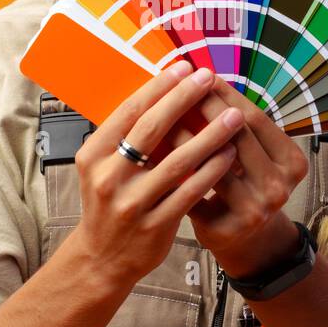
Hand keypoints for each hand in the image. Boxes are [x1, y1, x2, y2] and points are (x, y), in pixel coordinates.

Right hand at [70, 60, 247, 288]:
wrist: (102, 258)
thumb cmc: (110, 203)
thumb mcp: (104, 168)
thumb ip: (128, 137)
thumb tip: (165, 92)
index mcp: (94, 155)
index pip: (129, 111)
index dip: (159, 87)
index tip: (184, 68)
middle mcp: (109, 177)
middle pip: (152, 129)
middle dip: (184, 99)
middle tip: (209, 78)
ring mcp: (132, 203)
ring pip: (177, 160)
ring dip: (209, 135)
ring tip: (234, 115)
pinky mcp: (154, 225)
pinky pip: (190, 191)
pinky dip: (211, 170)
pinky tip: (230, 154)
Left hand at [165, 74, 310, 278]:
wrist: (245, 240)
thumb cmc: (243, 185)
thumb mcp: (254, 155)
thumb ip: (236, 125)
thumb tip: (202, 76)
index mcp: (292, 161)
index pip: (254, 117)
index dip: (224, 93)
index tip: (199, 73)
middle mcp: (280, 186)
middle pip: (235, 136)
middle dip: (203, 106)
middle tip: (176, 84)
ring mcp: (256, 210)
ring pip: (213, 162)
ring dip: (184, 133)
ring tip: (160, 113)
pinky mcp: (228, 229)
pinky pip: (195, 190)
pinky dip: (176, 167)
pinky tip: (156, 151)